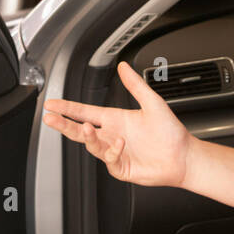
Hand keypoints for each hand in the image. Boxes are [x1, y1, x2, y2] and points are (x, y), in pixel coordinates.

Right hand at [44, 61, 190, 187]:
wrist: (183, 157)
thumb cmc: (170, 132)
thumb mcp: (153, 103)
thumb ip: (136, 85)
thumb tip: (124, 66)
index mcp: (115, 119)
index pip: (84, 111)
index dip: (67, 108)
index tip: (52, 104)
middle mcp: (111, 135)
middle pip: (79, 130)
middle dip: (63, 124)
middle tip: (49, 118)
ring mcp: (114, 152)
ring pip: (91, 144)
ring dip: (86, 136)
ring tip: (84, 128)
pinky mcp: (121, 167)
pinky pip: (109, 159)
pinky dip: (111, 151)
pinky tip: (120, 143)